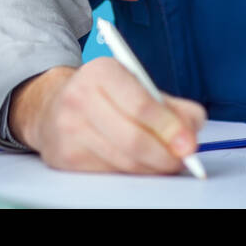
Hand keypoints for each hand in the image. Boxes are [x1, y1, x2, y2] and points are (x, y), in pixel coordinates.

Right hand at [8, 57, 206, 172]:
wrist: (52, 106)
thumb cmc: (104, 96)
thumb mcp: (136, 86)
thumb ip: (171, 105)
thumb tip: (193, 129)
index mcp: (101, 71)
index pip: (142, 105)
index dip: (170, 129)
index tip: (189, 144)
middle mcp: (80, 97)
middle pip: (133, 139)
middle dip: (165, 156)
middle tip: (182, 161)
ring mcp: (68, 129)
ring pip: (123, 161)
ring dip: (151, 168)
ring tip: (164, 163)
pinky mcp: (63, 157)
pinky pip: (108, 173)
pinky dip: (130, 173)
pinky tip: (137, 164)